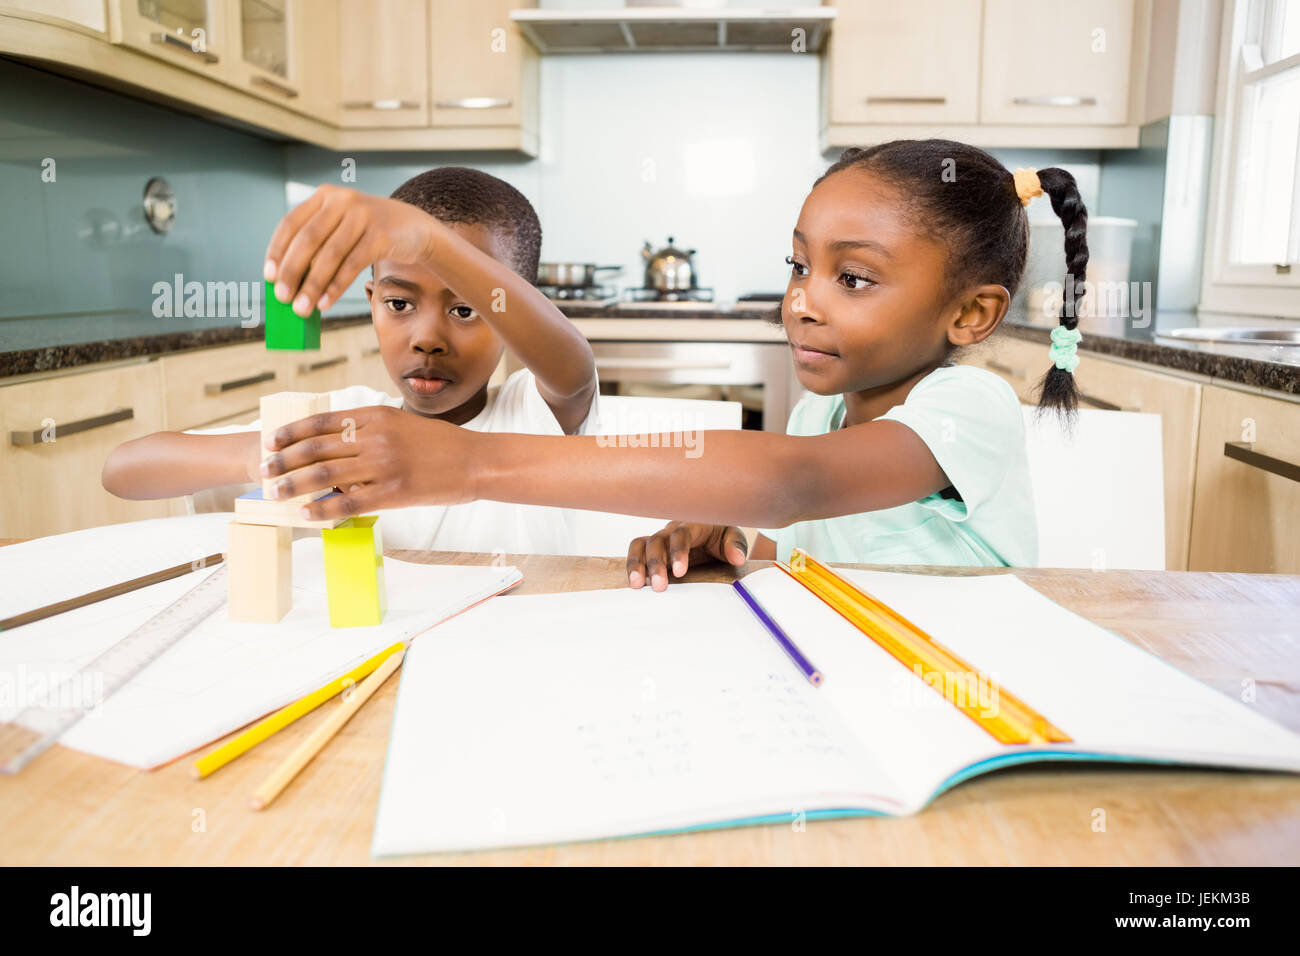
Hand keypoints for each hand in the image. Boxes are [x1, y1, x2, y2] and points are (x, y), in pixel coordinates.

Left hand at [260, 406, 475, 518]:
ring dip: (293, 486)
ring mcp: (382, 466)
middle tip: (263, 471)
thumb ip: (371, 429)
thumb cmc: (441, 444)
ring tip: (275, 494)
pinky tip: (306, 515)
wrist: (476, 462)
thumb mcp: (403, 423)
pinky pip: (348, 504)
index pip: (321, 422)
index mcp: (376, 417)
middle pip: (315, 450)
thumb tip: (338, 442)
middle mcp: (374, 438)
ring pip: (324, 477)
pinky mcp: (392, 493)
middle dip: (283, 461)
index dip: (291, 433)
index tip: (270, 442)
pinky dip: (322, 510)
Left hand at [263, 184, 442, 315]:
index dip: (277, 251)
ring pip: (330, 255)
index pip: (291, 223)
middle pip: (308, 240)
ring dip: (313, 286)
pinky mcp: (381, 235)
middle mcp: (342, 200)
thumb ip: (318, 247)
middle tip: (282, 299)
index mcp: (324, 196)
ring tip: (302, 309)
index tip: (268, 276)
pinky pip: (352, 264)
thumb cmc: (368, 234)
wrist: (414, 228)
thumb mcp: (341, 228)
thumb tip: (291, 285)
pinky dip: (336, 287)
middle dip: (292, 272)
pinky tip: (326, 303)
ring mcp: (363, 215)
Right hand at [626, 522, 748, 591]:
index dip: (678, 552)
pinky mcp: (652, 549)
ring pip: (641, 545)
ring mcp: (660, 539)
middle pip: (657, 541)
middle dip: (656, 564)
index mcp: (693, 525)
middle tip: (659, 587)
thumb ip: (735, 546)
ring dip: (637, 564)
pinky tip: (634, 582)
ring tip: (636, 585)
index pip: (681, 534)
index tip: (680, 572)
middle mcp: (672, 529)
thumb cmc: (722, 537)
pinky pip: (637, 552)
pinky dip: (633, 565)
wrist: (714, 535)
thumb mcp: (733, 538)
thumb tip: (737, 558)